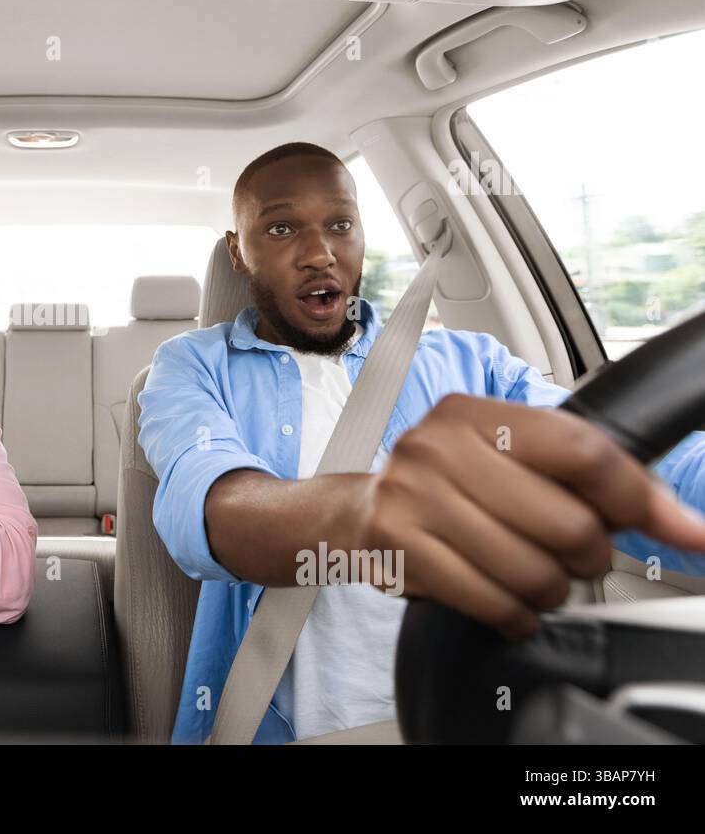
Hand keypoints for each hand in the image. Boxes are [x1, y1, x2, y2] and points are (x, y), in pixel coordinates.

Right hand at [358, 393, 704, 639]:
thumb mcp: (512, 460)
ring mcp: (412, 496)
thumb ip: (596, 480)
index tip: (660, 525)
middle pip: (566, 521)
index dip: (633, 496)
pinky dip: (516, 616)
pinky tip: (509, 604)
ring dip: (552, 592)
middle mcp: (437, 446)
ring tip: (537, 581)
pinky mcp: (398, 547)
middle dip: (589, 556)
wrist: (359, 511)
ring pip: (532, 571)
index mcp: (474, 414)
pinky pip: (492, 602)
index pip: (581, 450)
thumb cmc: (449, 485)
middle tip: (574, 557)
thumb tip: (686, 526)